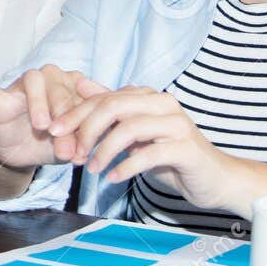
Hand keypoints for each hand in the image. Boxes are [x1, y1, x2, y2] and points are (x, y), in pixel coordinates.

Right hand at [0, 66, 110, 168]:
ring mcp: (22, 85)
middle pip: (60, 87)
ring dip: (38, 101)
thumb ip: (80, 144)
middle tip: (65, 147)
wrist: (25, 153)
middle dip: (65, 117)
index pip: (83, 94)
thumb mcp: (72, 146)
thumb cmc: (53, 142)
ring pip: (33, 79)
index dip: (85, 120)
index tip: (83, 148)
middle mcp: (50, 78)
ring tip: (41, 125)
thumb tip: (79, 156)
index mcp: (74, 86)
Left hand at [49, 86, 245, 213]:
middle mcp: (163, 104)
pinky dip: (125, 167)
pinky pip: (147, 155)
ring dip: (103, 151)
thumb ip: (111, 109)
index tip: (52, 131)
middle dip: (85, 129)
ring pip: (128, 129)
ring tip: (90, 169)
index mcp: (148, 96)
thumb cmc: (171, 156)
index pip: (104, 98)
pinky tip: (111, 178)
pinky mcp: (186, 148)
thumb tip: (79, 85)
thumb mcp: (136, 133)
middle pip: (113, 107)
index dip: (75, 114)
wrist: (214, 180)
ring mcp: (177, 124)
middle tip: (71, 153)